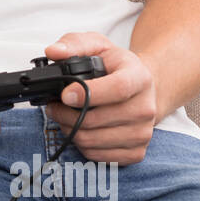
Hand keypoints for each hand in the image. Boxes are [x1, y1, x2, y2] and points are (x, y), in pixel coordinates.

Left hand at [42, 33, 156, 164]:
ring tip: (65, 117)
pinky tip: (80, 130)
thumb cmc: (117, 67)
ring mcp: (143, 132)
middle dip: (66, 114)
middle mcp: (146, 107)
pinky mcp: (137, 152)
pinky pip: (99, 156)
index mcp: (139, 77)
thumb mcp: (98, 46)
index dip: (88, 94)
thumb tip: (54, 52)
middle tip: (54, 106)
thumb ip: (74, 44)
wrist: (142, 88)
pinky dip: (82, 145)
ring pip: (93, 140)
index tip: (65, 95)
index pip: (118, 88)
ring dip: (70, 130)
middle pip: (97, 120)